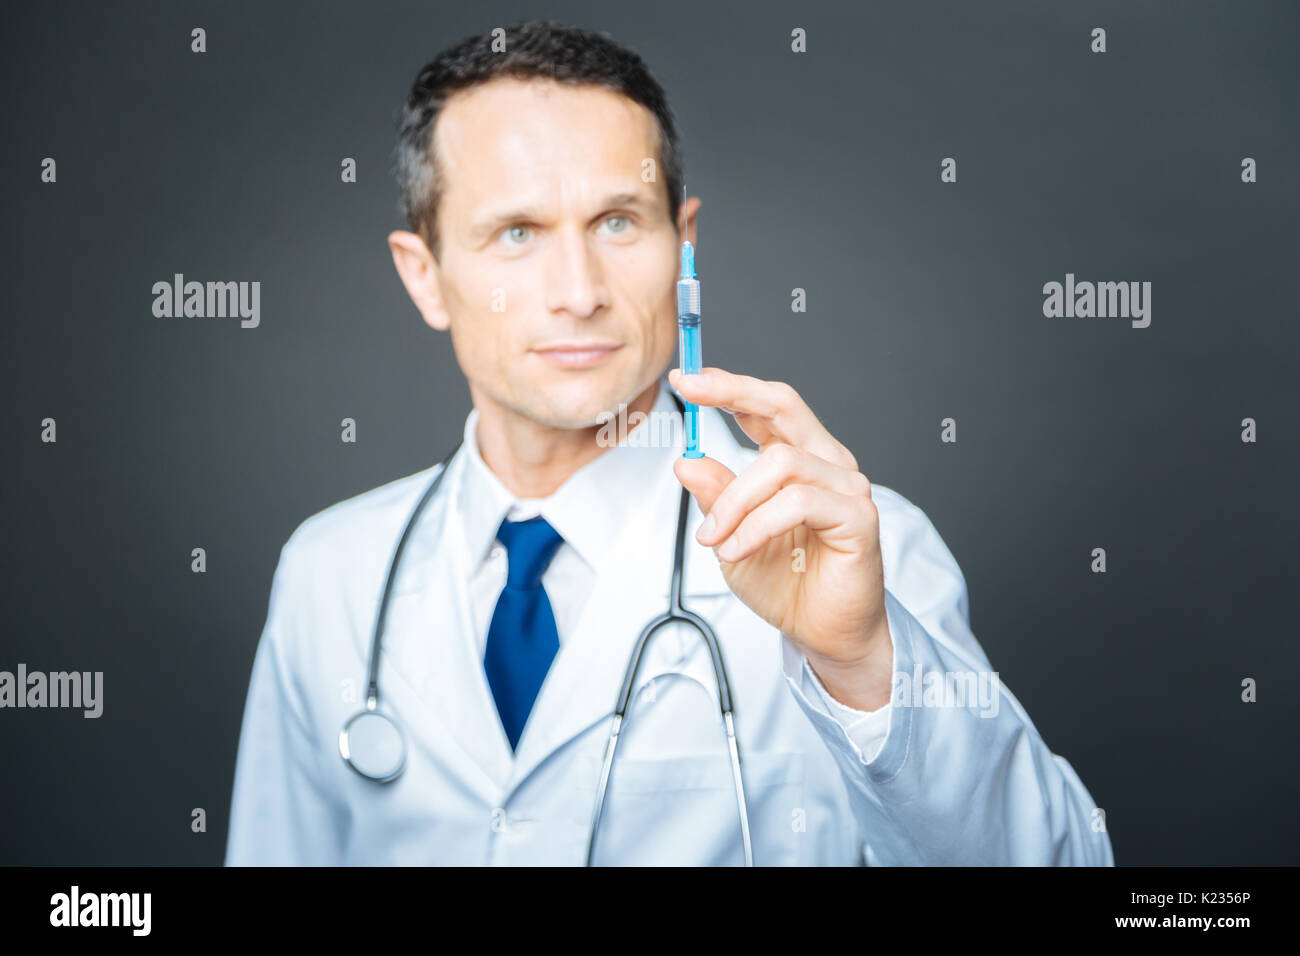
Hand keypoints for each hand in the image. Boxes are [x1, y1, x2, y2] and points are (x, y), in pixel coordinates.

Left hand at [670, 367, 892, 710]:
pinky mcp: (857, 517)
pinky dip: (756, 525)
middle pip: (785, 404)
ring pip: (779, 463)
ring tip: (714, 537)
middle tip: (690, 393)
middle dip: (733, 391)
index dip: (728, 386)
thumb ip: (716, 497)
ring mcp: (847, 487)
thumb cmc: (785, 584)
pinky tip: (736, 548)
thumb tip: (686, 459)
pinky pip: (797, 502)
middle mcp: (827, 463)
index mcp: (800, 459)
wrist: (822, 633)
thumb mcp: (732, 536)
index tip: (686, 379)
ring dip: (734, 500)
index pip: (767, 406)